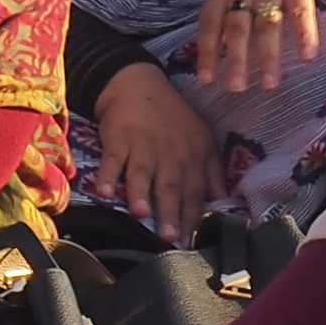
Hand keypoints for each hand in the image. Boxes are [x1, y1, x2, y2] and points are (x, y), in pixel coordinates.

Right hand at [90, 60, 223, 244]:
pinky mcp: (118, 138)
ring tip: (140, 214)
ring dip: (141, 193)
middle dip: (170, 211)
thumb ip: (211, 171)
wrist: (139, 85)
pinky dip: (108, 174)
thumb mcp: (201, 139)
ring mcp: (142, 146)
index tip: (190, 239)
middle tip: (169, 238)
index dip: (193, 215)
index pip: (195, 190)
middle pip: (171, 185)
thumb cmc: (172, 117)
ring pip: (143, 173)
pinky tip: (104, 192)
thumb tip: (221, 199)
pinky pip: (112, 159)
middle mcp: (169, 153)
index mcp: (192, 156)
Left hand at [195, 0, 325, 95]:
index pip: (210, 21)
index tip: (207, 79)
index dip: (207, 50)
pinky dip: (305, 34)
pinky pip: (301, 12)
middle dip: (236, 59)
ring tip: (269, 84)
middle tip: (236, 88)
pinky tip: (307, 56)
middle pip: (237, 27)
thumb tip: (216, 44)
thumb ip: (225, 4)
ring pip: (267, 25)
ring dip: (268, 57)